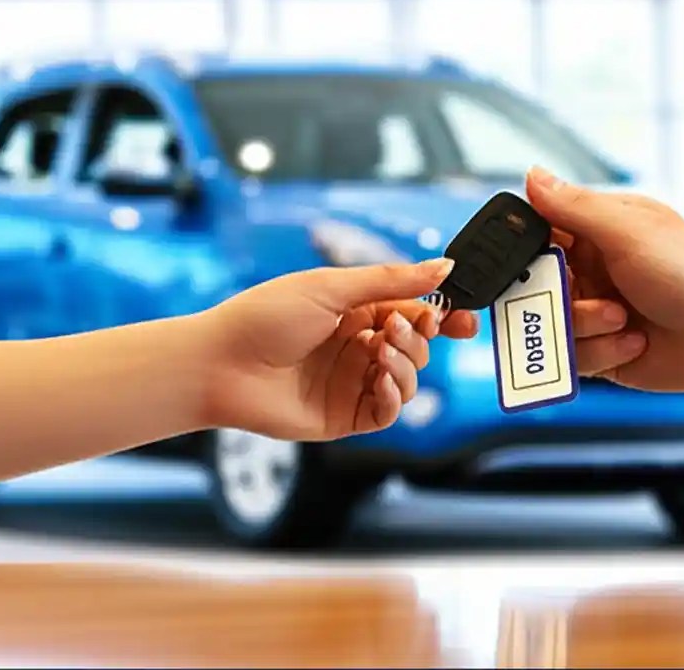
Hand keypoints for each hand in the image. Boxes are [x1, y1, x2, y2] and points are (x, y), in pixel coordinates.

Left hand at [201, 259, 478, 439]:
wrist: (220, 364)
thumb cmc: (265, 316)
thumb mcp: (332, 288)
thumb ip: (392, 281)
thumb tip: (445, 267)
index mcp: (353, 311)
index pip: (412, 312)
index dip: (440, 317)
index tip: (463, 318)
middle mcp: (356, 347)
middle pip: (415, 347)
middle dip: (417, 338)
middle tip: (395, 328)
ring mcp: (350, 383)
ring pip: (407, 379)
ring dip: (406, 365)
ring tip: (379, 353)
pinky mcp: (343, 416)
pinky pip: (387, 411)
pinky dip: (395, 396)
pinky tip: (382, 380)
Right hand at [526, 166, 683, 390]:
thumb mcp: (627, 230)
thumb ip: (573, 207)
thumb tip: (531, 174)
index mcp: (596, 232)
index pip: (538, 233)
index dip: (526, 250)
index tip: (532, 263)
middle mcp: (592, 271)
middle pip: (534, 285)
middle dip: (556, 296)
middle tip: (584, 294)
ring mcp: (596, 313)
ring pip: (550, 325)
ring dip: (585, 325)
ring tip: (623, 320)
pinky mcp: (603, 352)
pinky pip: (573, 358)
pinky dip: (602, 351)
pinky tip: (636, 341)